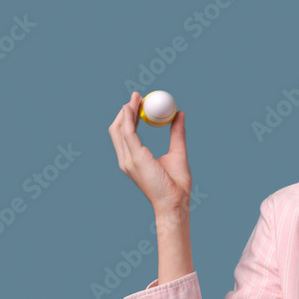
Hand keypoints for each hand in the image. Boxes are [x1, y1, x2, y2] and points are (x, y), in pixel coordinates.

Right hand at [108, 91, 191, 215]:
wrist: (176, 201)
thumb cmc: (176, 184)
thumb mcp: (177, 152)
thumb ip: (177, 133)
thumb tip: (180, 114)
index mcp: (134, 159)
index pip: (126, 134)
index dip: (130, 117)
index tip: (139, 102)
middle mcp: (127, 159)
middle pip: (119, 129)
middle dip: (126, 111)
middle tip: (137, 96)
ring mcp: (129, 160)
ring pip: (120, 129)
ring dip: (127, 111)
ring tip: (136, 98)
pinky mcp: (135, 158)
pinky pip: (128, 134)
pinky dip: (128, 119)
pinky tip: (131, 107)